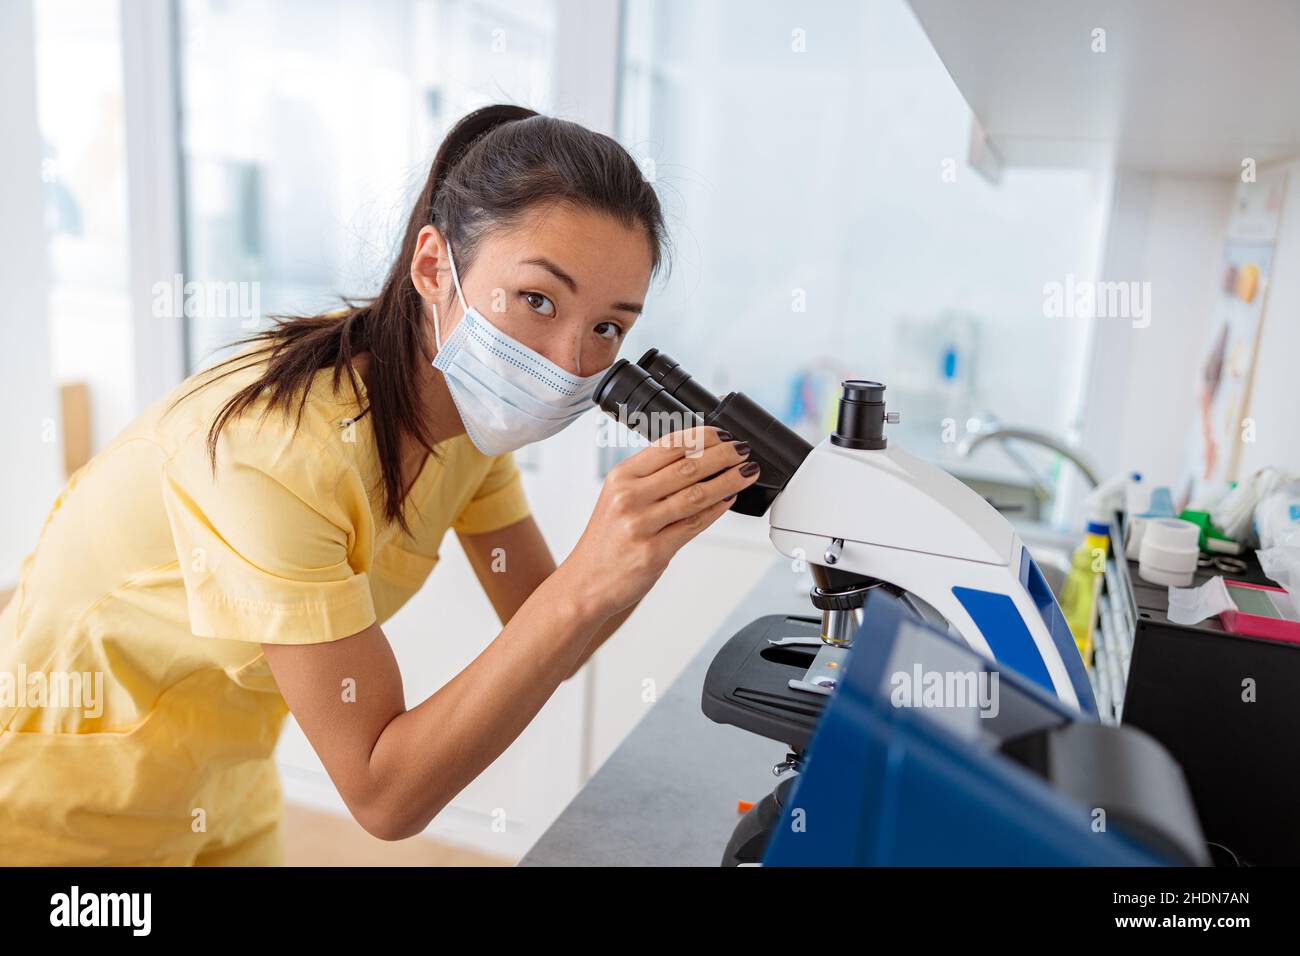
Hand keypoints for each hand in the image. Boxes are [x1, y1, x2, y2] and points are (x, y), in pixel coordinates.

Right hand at [560, 425, 760, 618]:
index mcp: (621, 477)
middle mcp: (629, 497)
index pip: (668, 445)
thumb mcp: (618, 498)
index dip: (701, 436)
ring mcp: (642, 524)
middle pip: (687, 466)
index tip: (723, 434)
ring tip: (747, 472)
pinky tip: (729, 499)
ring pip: (696, 494)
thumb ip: (650, 478)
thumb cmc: (606, 541)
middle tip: (743, 449)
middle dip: (722, 454)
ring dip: (728, 480)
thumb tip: (696, 458)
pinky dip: (716, 510)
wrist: (586, 583)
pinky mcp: (654, 551)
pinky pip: (694, 524)